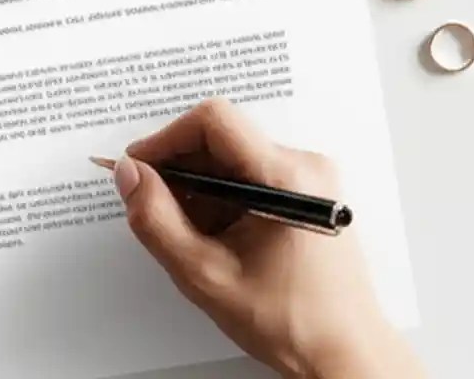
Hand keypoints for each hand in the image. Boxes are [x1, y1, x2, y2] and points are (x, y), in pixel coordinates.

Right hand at [116, 100, 424, 378]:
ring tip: (192, 236)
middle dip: (180, 170)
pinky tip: (217, 238)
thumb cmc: (291, 321)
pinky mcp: (306, 192)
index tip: (139, 166)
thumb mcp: (206, 275)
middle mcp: (305, 166)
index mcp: (287, 178)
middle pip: (222, 138)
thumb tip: (130, 175)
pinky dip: (222, 199)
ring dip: (201, 189)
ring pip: (233, 158)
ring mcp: (309, 178)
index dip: (166, 138)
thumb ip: (157, 220)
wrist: (343, 352)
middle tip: (154, 208)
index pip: (214, 121)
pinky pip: (251, 175)